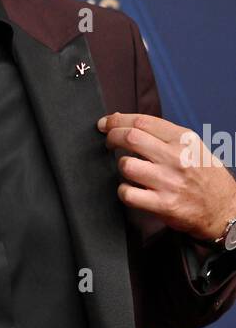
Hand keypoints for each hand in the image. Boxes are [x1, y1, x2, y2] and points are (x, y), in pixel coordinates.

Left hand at [98, 112, 235, 240]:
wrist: (223, 207)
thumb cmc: (205, 176)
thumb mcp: (192, 146)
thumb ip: (163, 135)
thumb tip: (126, 123)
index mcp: (183, 139)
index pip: (141, 121)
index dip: (117, 120)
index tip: (106, 123)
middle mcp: (176, 157)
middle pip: (130, 138)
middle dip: (111, 138)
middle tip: (108, 143)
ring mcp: (169, 181)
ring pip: (126, 165)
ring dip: (121, 166)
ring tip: (129, 169)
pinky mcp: (163, 204)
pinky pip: (128, 193)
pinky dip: (123, 191)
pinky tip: (131, 189)